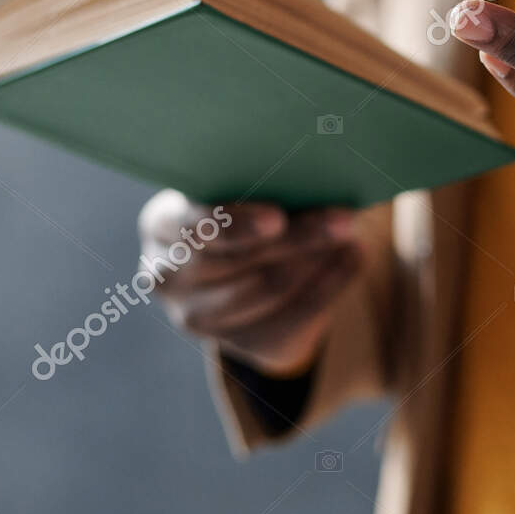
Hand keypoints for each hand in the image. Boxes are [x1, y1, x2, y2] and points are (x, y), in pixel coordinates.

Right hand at [138, 191, 365, 376]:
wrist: (247, 255)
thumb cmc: (246, 200)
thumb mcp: (243, 183)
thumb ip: (264, 177)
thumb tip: (315, 170)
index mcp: (162, 224)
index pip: (193, 227)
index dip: (237, 225)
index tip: (278, 218)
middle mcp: (168, 275)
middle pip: (238, 262)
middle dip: (298, 239)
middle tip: (344, 219)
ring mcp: (195, 317)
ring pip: (266, 291)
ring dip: (316, 263)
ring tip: (350, 236)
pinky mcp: (235, 344)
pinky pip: (287, 324)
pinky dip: (327, 289)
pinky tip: (352, 260)